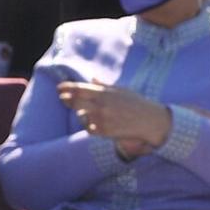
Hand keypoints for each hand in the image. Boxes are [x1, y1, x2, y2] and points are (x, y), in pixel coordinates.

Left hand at [58, 80, 172, 151]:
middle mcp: (102, 105)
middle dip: (67, 99)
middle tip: (62, 97)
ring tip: (86, 110)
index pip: (80, 89)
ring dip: (81, 112)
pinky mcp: (105, 132)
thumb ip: (104, 85)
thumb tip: (93, 78)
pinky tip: (94, 122)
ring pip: (82, 115)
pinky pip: (90, 128)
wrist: (150, 121)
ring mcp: (102, 119)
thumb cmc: (136, 103)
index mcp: (105, 93)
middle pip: (76, 102)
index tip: (60, 87)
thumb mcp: (121, 90)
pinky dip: (90, 125)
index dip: (68, 88)